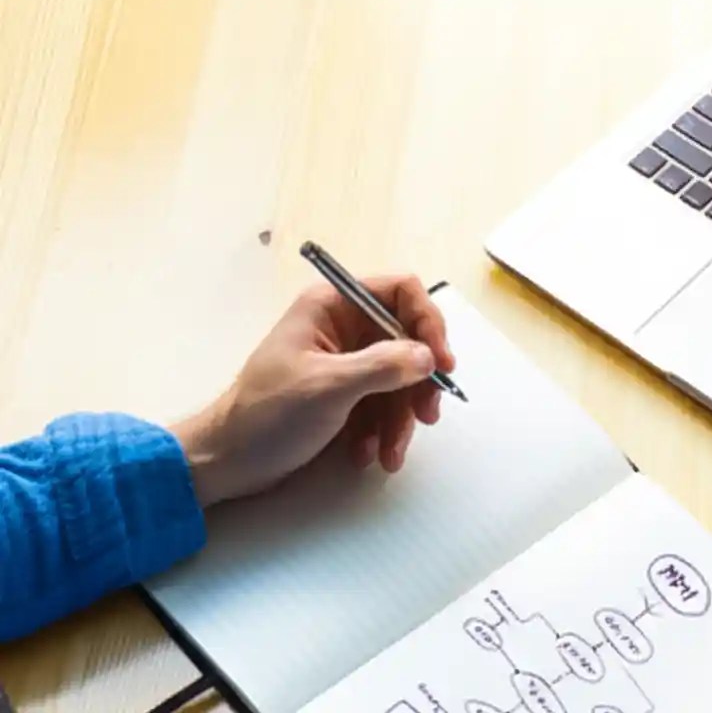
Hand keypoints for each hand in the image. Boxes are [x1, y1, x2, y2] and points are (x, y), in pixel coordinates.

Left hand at [171, 275, 456, 506]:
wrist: (227, 461)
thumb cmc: (266, 416)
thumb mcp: (328, 387)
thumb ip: (383, 366)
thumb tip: (427, 357)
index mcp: (332, 306)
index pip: (400, 292)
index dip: (428, 323)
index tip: (440, 363)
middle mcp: (341, 327)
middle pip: (406, 341)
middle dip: (417, 384)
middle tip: (426, 416)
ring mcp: (343, 361)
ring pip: (398, 379)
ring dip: (400, 418)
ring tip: (390, 453)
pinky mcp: (343, 394)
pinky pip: (381, 404)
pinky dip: (382, 431)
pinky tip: (369, 455)